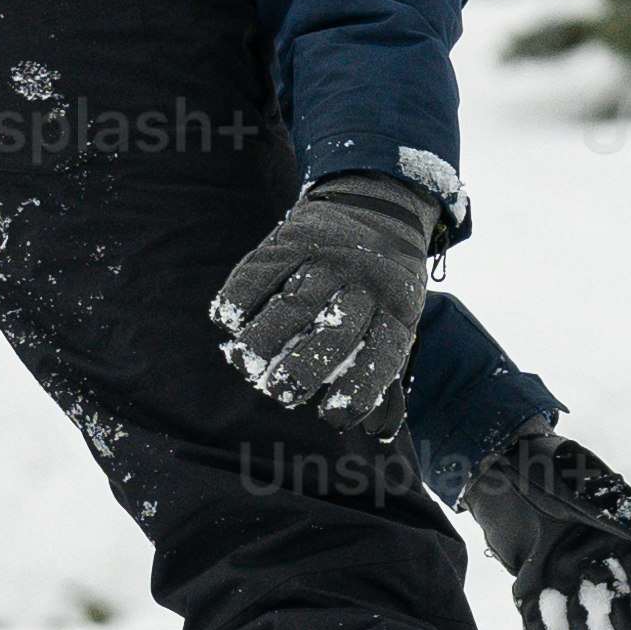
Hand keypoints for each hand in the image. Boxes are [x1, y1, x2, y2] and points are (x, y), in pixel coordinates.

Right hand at [208, 177, 437, 425]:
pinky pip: (262, 269)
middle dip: (301, 371)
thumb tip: (376, 431)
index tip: (332, 415)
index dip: (358, 392)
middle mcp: (366, 283)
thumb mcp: (401, 313)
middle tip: (277, 391)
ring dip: (262, 340)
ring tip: (245, 363)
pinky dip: (240, 297)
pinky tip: (229, 320)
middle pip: (334, 335)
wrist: (380, 198)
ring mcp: (330, 258)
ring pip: (293, 305)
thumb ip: (385, 366)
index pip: (381, 358)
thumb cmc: (386, 278)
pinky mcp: (296, 236)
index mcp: (398, 308)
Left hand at [459, 426, 630, 629]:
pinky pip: (542, 624)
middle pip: (627, 608)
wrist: (496, 463)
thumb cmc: (545, 465)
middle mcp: (599, 562)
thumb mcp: (582, 484)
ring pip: (587, 624)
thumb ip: (614, 510)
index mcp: (622, 535)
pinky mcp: (533, 588)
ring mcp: (566, 578)